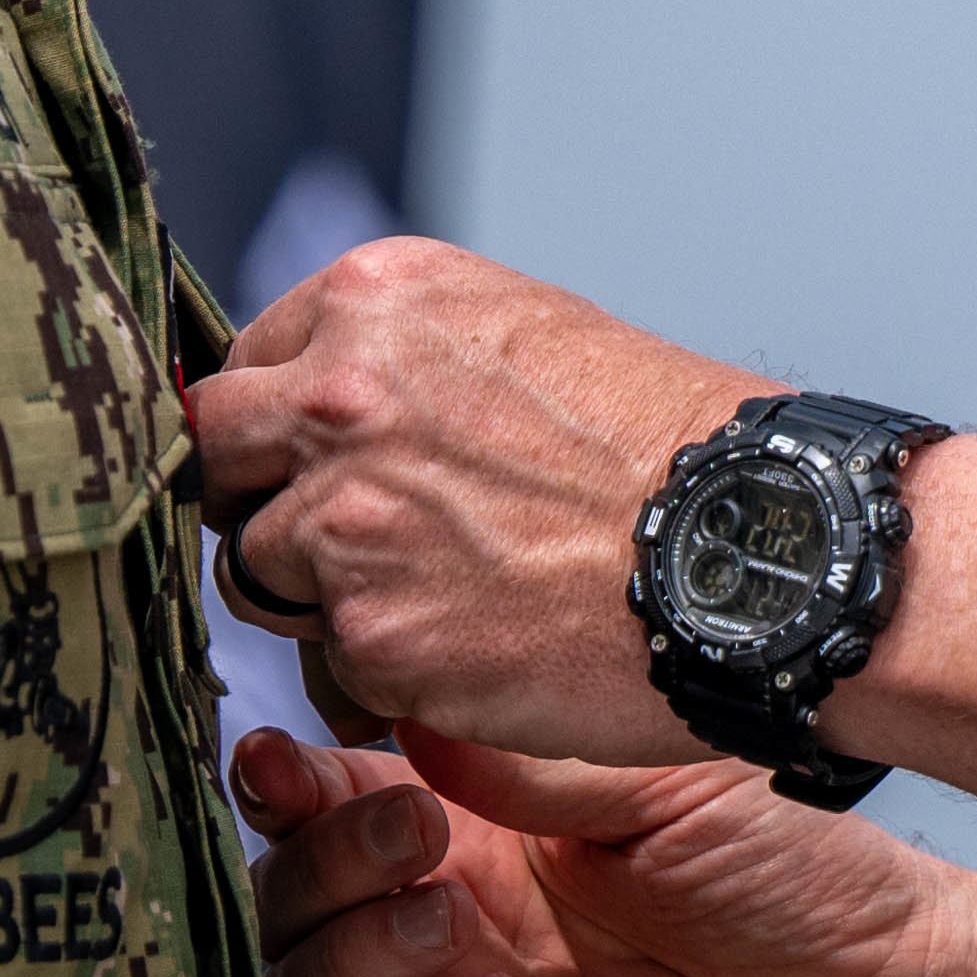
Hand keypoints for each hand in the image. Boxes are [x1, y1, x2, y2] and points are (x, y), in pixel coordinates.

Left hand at [187, 240, 976, 810]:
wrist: (761, 547)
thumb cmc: (666, 449)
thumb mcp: (523, 338)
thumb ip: (397, 360)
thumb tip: (304, 407)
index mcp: (377, 299)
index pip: (241, 372)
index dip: (277, 435)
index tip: (326, 471)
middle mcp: (338, 395)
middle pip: (215, 465)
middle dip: (266, 509)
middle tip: (358, 546)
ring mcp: (345, 520)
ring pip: (258, 574)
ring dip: (323, 602)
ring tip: (446, 600)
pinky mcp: (372, 634)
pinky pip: (329, 670)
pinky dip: (385, 677)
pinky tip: (480, 653)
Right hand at [237, 725, 976, 976]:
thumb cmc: (799, 877)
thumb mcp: (657, 783)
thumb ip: (522, 764)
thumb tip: (396, 717)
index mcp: (480, 838)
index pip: (328, 815)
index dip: (285, 789)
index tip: (274, 756)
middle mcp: (457, 938)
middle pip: (293, 919)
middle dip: (317, 868)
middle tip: (407, 829)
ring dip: (346, 961)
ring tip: (440, 914)